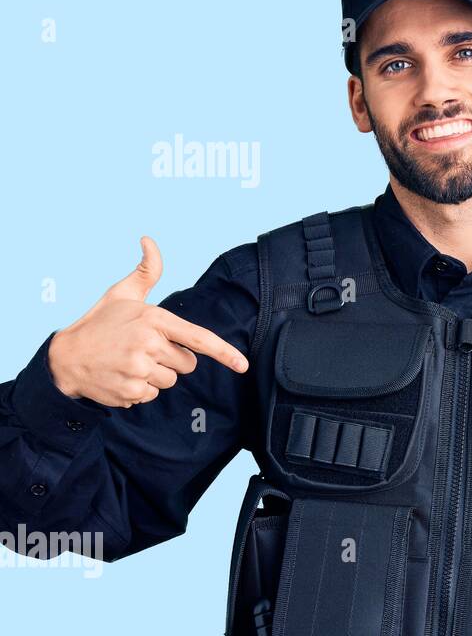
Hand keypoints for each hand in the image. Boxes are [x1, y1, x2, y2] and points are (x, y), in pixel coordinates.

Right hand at [47, 236, 248, 407]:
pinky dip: (140, 389)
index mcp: (154, 319)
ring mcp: (139, 370)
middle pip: (188, 364)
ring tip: (130, 362)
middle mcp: (148, 345)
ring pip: (171, 381)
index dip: (225, 353)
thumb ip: (147, 271)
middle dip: (172, 359)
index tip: (243, 365)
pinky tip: (122, 376)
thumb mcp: (122, 294)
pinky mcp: (130, 391)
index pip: (198, 338)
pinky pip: (153, 395)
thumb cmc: (100, 323)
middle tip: (144, 349)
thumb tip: (148, 240)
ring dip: (156, 375)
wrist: (64, 358)